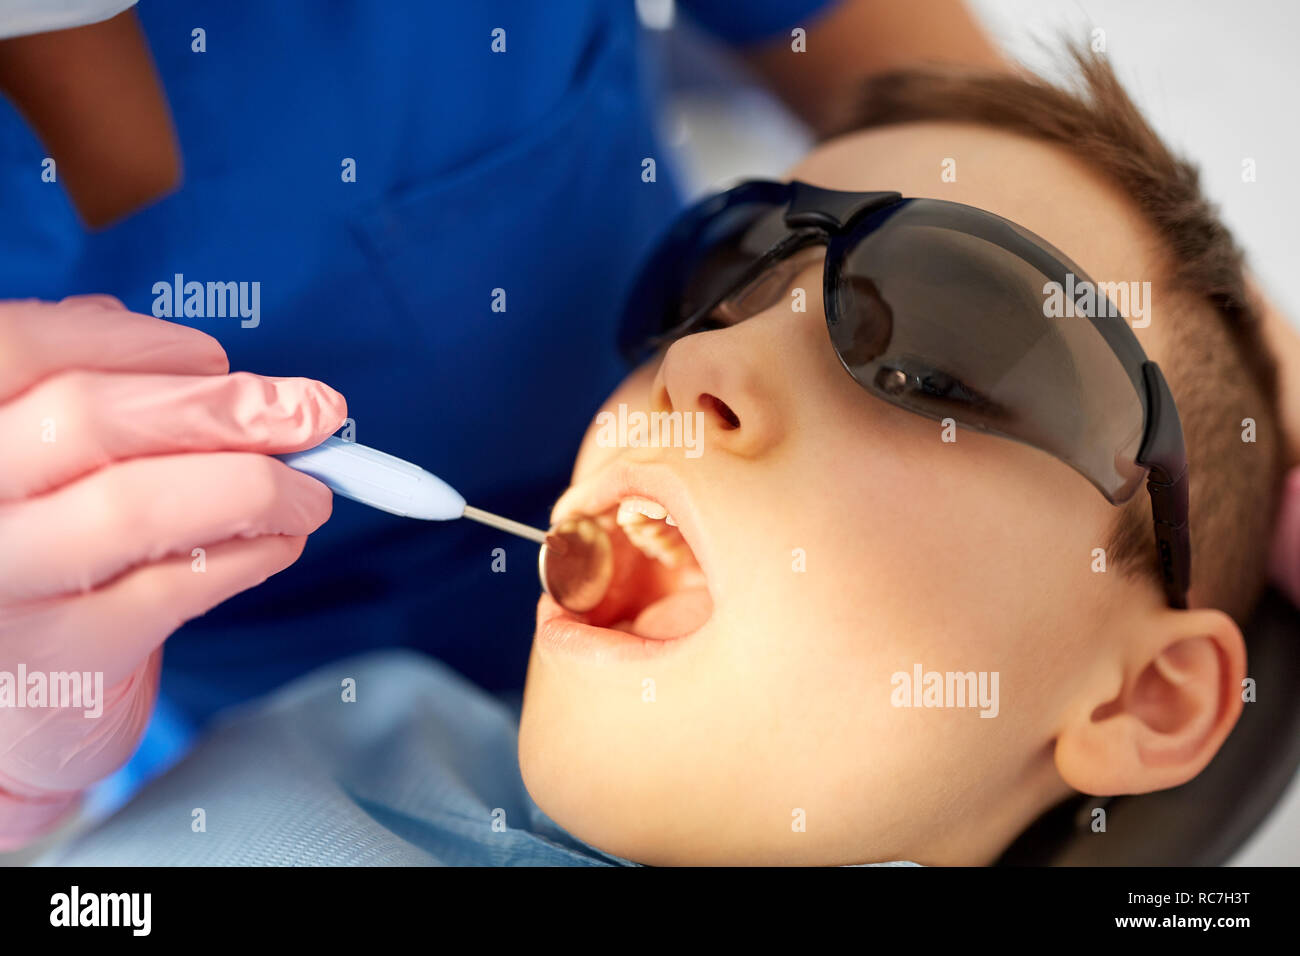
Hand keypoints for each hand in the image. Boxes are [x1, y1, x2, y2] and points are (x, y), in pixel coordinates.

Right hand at [0, 296, 344, 847]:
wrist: (11, 697)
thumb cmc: (36, 553)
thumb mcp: (38, 468)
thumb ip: (86, 400)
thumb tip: (202, 364)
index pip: (19, 349)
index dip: (126, 341)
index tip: (214, 356)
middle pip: (86, 419)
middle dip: (223, 406)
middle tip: (312, 412)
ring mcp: (3, 583)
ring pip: (137, 505)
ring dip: (253, 484)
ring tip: (311, 490)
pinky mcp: (63, 658)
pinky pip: (178, 587)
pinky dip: (251, 552)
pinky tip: (281, 539)